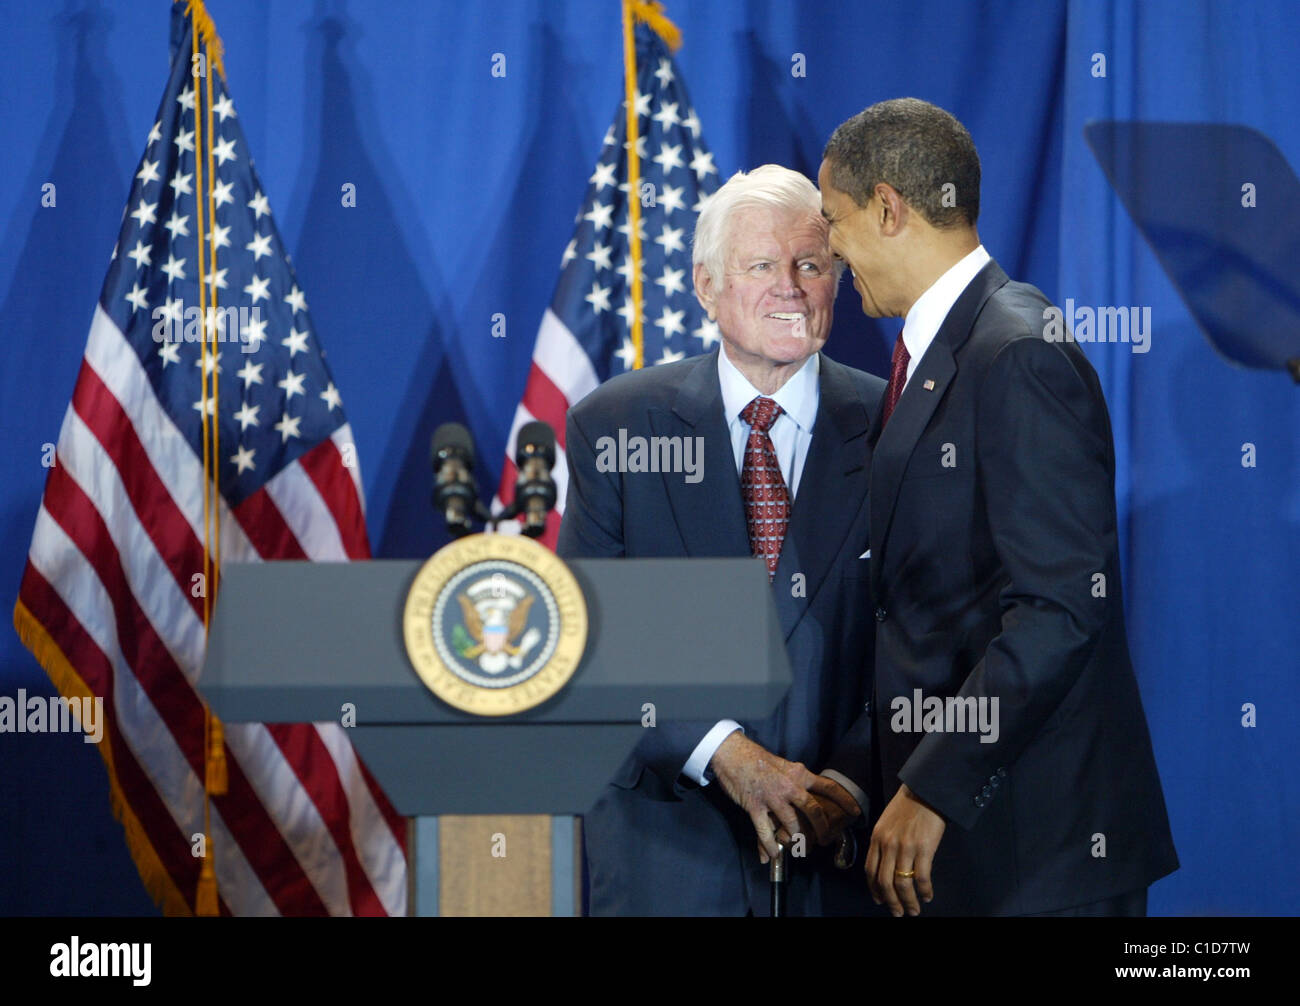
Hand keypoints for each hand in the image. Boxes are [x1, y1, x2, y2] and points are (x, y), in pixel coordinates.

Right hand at [710, 733, 858, 862]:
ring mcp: (772, 797)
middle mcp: (789, 786)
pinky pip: (766, 832)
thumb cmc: (757, 759)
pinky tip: (773, 854)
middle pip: (814, 811)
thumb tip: (808, 793)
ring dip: (798, 840)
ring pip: (793, 825)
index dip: (844, 800)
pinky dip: (770, 846)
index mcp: (799, 774)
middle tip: (825, 840)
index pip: (828, 787)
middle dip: (823, 830)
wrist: (732, 753)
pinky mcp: (755, 806)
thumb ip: (797, 780)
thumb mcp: (783, 765)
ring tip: (798, 848)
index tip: (856, 812)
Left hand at [864, 783, 945, 916]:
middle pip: (884, 882)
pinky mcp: (924, 848)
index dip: (874, 889)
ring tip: (914, 910)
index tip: (880, 901)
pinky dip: (924, 891)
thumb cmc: (908, 806)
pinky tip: (927, 896)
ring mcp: (905, 847)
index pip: (870, 870)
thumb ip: (884, 842)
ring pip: (902, 884)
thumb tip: (887, 865)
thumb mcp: (887, 822)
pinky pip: (921, 877)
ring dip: (908, 901)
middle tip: (899, 913)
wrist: (926, 790)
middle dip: (891, 902)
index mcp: (877, 838)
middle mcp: (888, 844)